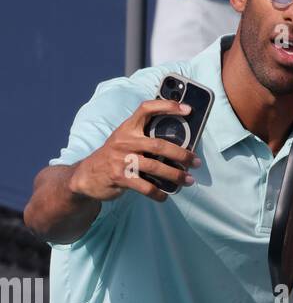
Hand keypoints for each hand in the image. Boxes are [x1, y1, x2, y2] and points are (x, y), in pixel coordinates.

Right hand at [68, 99, 200, 202]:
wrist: (86, 175)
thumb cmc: (113, 157)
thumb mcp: (124, 141)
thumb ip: (143, 139)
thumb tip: (177, 146)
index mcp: (128, 128)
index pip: (147, 109)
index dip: (167, 106)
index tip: (187, 109)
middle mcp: (125, 141)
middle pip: (159, 144)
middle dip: (181, 154)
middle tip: (196, 162)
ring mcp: (122, 159)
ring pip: (156, 167)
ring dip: (175, 175)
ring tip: (188, 180)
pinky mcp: (120, 177)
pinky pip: (146, 187)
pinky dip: (158, 193)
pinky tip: (165, 196)